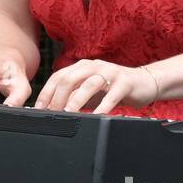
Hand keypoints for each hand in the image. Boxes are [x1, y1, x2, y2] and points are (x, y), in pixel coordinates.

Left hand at [33, 59, 156, 113]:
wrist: (144, 83)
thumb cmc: (113, 90)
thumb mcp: (90, 93)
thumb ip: (73, 98)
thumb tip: (52, 111)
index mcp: (82, 67)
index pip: (58, 77)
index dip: (47, 93)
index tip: (39, 109)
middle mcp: (93, 66)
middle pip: (70, 79)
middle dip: (58, 97)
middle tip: (53, 113)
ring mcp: (109, 73)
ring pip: (89, 85)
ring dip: (76, 100)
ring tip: (69, 113)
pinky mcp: (124, 82)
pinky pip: (111, 95)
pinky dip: (102, 107)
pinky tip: (96, 116)